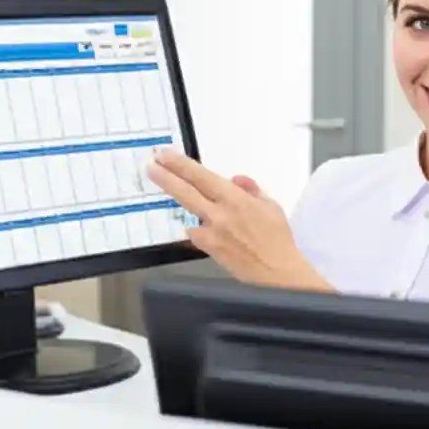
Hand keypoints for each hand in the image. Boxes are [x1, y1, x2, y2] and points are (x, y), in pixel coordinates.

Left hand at [146, 149, 332, 291]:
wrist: (277, 273)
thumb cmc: (278, 240)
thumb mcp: (271, 206)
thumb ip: (251, 190)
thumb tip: (236, 180)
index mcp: (235, 199)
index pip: (201, 176)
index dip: (180, 164)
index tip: (165, 155)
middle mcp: (220, 214)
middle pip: (185, 191)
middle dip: (165, 177)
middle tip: (151, 166)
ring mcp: (211, 233)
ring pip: (188, 213)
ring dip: (183, 205)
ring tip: (181, 199)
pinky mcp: (208, 249)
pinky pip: (196, 234)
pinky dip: (199, 229)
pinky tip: (205, 230)